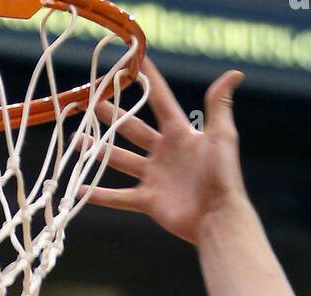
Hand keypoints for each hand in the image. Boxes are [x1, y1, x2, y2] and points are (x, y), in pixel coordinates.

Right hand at [90, 60, 248, 244]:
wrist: (218, 217)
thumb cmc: (223, 176)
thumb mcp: (222, 136)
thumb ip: (219, 104)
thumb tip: (234, 73)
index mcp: (179, 134)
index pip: (160, 101)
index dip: (148, 81)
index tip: (133, 62)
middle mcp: (163, 152)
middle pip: (132, 129)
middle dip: (111, 116)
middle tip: (91, 103)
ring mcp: (154, 177)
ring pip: (119, 160)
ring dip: (98, 151)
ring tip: (76, 140)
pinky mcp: (148, 201)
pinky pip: (119, 197)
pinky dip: (99, 195)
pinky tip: (79, 187)